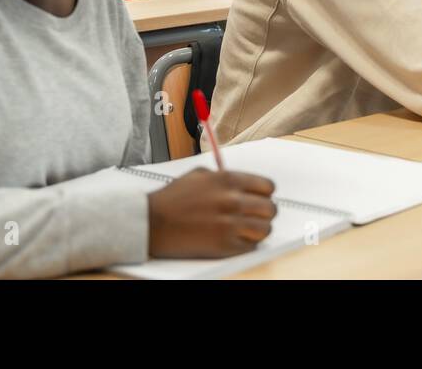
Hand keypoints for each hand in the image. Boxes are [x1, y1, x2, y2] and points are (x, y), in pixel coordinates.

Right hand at [148, 168, 275, 257]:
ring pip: (265, 229)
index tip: (259, 199)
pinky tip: (234, 239)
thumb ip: (224, 177)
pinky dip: (246, 244)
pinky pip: (251, 246)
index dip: (264, 194)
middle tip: (253, 216)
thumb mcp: (199, 175)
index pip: (267, 187)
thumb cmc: (171, 199)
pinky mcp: (225, 245)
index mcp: (229, 180)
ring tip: (246, 230)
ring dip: (258, 229)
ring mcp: (230, 224)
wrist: (151, 223)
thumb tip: (241, 184)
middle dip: (263, 212)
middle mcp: (233, 201)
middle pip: (270, 209)